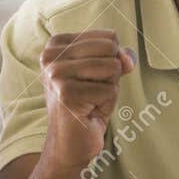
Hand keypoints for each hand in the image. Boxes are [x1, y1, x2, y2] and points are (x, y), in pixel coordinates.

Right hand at [40, 31, 134, 171]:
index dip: (111, 59)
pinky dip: (107, 104)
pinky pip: (110, 90)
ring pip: (112, 68)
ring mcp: (56, 74)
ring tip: (91, 101)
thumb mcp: (105, 73)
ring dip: (109, 89)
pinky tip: (89, 111)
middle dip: (111, 74)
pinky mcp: (66, 93)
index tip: (91, 78)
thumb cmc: (88, 103)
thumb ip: (119, 57)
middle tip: (92, 91)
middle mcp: (51, 56)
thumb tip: (127, 59)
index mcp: (57, 44)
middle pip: (110, 49)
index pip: (108, 37)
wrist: (71, 142)